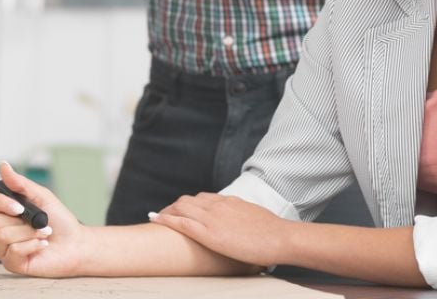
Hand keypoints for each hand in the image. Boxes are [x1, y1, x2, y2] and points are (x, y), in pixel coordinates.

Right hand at [0, 161, 90, 276]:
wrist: (75, 243)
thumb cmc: (59, 220)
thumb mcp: (41, 196)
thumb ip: (20, 183)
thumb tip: (3, 165)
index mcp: (4, 210)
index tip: (19, 206)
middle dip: (18, 221)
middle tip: (35, 221)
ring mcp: (3, 247)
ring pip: (2, 236)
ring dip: (29, 233)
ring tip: (42, 233)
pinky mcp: (11, 263)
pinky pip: (12, 252)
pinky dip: (32, 245)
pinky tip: (41, 245)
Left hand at [150, 192, 287, 267]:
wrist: (281, 237)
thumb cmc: (274, 233)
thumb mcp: (256, 219)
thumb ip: (244, 220)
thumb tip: (245, 227)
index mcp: (230, 202)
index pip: (203, 198)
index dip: (190, 204)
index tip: (182, 209)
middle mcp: (218, 205)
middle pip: (189, 200)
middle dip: (174, 206)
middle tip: (165, 214)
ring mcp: (212, 218)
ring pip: (182, 207)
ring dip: (167, 211)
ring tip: (158, 216)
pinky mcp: (209, 232)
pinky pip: (182, 222)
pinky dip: (166, 219)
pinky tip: (156, 219)